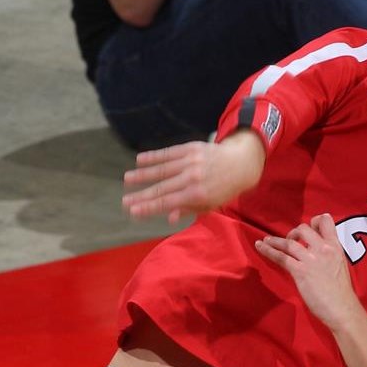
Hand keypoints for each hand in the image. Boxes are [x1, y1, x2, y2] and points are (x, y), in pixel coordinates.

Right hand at [121, 131, 264, 222]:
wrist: (241, 163)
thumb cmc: (224, 188)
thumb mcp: (210, 205)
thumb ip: (189, 210)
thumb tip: (169, 218)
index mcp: (198, 194)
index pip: (168, 202)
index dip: (149, 208)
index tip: (134, 212)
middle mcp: (193, 177)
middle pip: (162, 188)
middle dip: (141, 196)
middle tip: (125, 202)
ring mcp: (191, 161)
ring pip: (162, 169)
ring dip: (143, 174)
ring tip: (127, 179)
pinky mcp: (191, 148)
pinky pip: (169, 153)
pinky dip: (154, 156)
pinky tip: (140, 160)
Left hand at [255, 213, 361, 328]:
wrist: (341, 307)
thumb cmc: (340, 291)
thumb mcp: (339, 264)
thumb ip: (327, 254)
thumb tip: (313, 251)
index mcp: (335, 246)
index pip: (325, 221)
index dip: (314, 221)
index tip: (308, 227)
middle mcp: (323, 249)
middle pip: (304, 228)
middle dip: (293, 232)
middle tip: (289, 241)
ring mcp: (311, 259)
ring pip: (289, 242)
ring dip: (275, 240)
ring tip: (265, 241)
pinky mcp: (300, 271)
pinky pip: (281, 257)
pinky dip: (268, 251)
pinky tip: (261, 247)